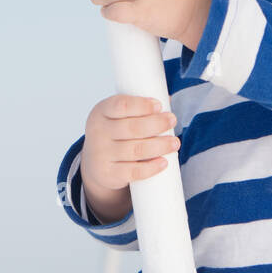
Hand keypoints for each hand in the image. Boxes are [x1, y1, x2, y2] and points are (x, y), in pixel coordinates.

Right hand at [81, 94, 180, 221]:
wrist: (97, 163)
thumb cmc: (116, 133)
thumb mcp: (119, 116)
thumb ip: (140, 107)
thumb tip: (168, 99)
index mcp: (102, 111)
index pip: (121, 105)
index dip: (142, 105)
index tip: (159, 105)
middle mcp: (98, 132)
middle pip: (132, 128)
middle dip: (157, 124)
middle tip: (172, 120)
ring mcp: (101, 154)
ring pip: (136, 150)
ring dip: (159, 146)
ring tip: (175, 143)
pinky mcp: (108, 173)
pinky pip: (133, 172)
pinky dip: (151, 167)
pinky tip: (163, 162)